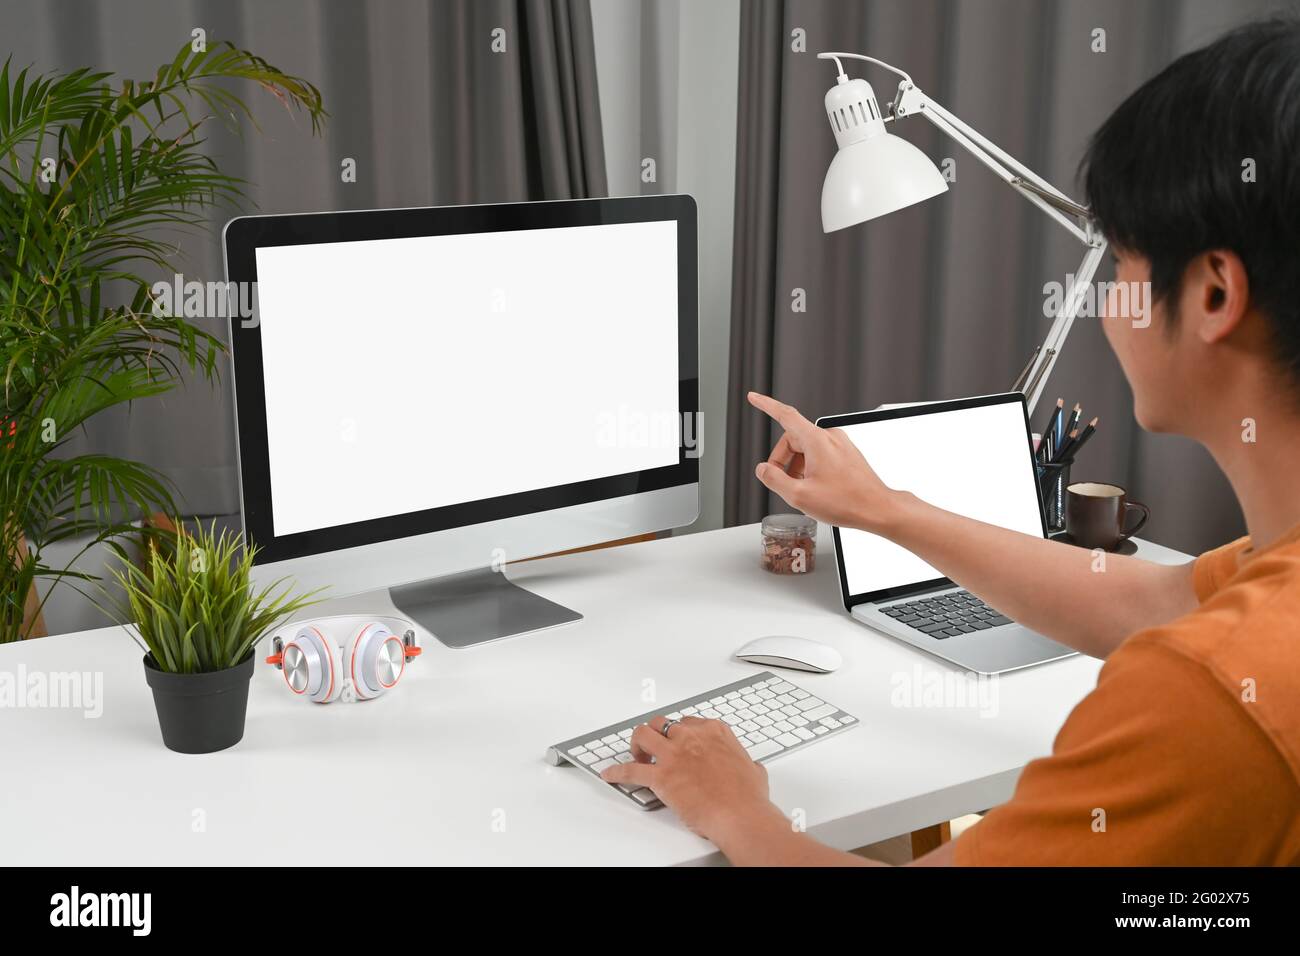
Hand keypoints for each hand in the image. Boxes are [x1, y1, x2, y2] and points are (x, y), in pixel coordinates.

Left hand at [600, 716, 779, 842]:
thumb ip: (746, 764)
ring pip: (642, 734)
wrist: (739, 814)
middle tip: (656, 749)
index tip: (678, 743)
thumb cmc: (747, 797)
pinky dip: (617, 772)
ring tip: (637, 756)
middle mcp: (691, 736)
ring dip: (637, 744)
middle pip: (663, 724)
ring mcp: (673, 754)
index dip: (680, 735)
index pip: (688, 723)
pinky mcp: (660, 776)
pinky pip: (630, 770)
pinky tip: (610, 775)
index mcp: (714, 731)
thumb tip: (751, 768)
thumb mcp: (754, 770)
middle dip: (657, 735)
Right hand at [747, 391, 896, 531]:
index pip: (785, 415)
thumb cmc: (847, 502)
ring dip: (797, 467)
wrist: (877, 509)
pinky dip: (811, 469)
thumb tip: (763, 469)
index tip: (754, 397)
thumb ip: (774, 480)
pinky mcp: (846, 454)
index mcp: (816, 441)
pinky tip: (815, 489)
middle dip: (782, 460)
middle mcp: (829, 437)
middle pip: (792, 439)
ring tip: (803, 490)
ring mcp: (840, 444)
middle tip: (781, 482)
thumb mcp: (799, 496)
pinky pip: (820, 455)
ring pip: (806, 449)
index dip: (766, 405)